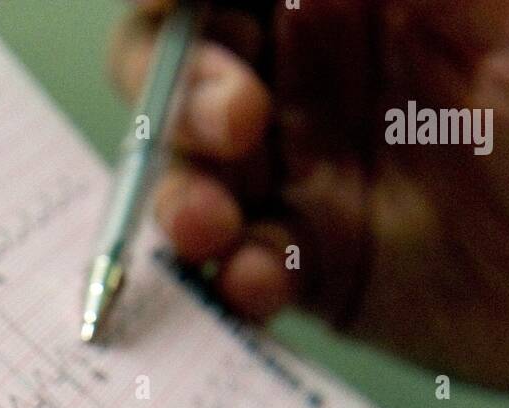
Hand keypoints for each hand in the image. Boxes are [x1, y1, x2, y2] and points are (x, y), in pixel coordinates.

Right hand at [110, 1, 508, 403]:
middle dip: (179, 88)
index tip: (177, 4)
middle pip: (187, 65)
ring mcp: (323, 174)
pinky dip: (233, 278)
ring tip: (210, 219)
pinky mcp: (331, 272)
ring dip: (182, 193)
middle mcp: (327, 71)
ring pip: (200, 174)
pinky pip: (248, 269)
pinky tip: (259, 278)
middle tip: (237, 119)